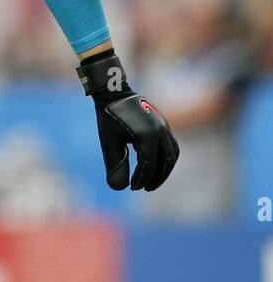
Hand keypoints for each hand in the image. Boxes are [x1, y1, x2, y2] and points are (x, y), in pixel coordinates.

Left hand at [78, 51, 179, 191]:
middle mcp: (160, 130)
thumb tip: (118, 188)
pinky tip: (156, 166)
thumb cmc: (108, 118)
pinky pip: (172, 145)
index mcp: (146, 135)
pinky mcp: (165, 124)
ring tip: (152, 181)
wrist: (115, 93)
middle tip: (145, 188)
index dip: (142, 179)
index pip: (149, 165)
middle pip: (166, 162)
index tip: (133, 188)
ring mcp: (165, 126)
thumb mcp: (109, 142)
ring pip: (173, 154)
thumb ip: (116, 164)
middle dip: (157, 178)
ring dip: (165, 170)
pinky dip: (167, 158)